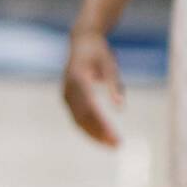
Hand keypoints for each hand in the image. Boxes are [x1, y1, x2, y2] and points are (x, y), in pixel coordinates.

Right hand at [62, 28, 123, 146]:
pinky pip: (77, 116)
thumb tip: (121, 108)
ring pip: (78, 120)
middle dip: (99, 134)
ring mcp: (66, 93)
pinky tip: (102, 135)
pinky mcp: (68, 97)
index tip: (116, 138)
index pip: (90, 108)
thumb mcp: (110, 65)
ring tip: (112, 144)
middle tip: (117, 145)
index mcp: (78, 78)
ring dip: (94, 133)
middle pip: (82, 118)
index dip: (102, 125)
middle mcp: (69, 87)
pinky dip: (88, 128)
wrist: (82, 41)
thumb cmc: (99, 52)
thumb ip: (114, 86)